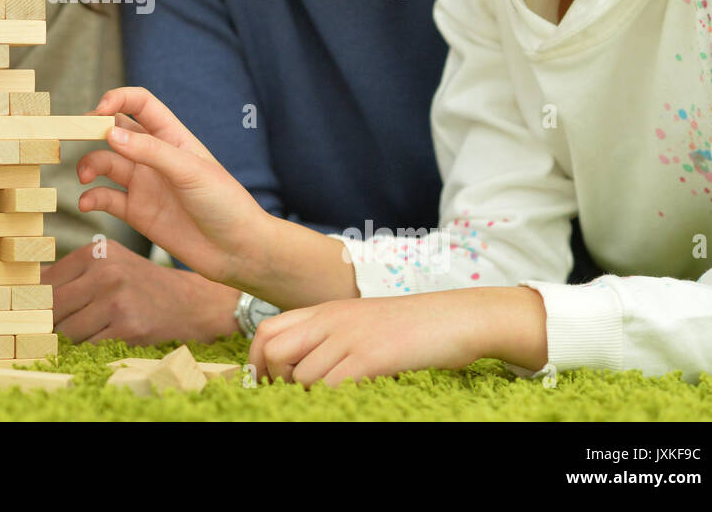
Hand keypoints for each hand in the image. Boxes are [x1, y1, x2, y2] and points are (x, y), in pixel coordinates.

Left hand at [44, 241, 239, 344]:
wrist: (188, 302)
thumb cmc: (140, 283)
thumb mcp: (108, 263)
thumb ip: (69, 273)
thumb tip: (25, 288)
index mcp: (95, 252)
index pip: (45, 282)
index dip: (33, 303)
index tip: (24, 314)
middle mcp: (106, 272)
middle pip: (52, 308)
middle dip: (48, 323)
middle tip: (47, 331)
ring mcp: (117, 300)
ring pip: (68, 331)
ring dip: (69, 339)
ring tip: (81, 334)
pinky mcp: (128, 327)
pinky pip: (90, 346)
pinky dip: (89, 348)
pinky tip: (99, 341)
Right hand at [75, 87, 272, 285]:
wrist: (237, 250)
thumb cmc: (224, 203)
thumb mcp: (190, 170)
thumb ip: (150, 152)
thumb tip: (110, 134)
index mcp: (172, 136)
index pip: (140, 104)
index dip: (117, 99)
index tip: (99, 111)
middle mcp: (154, 157)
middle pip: (115, 131)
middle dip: (92, 130)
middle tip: (75, 137)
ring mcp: (144, 184)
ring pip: (106, 163)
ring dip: (90, 165)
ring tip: (85, 176)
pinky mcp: (137, 212)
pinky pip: (106, 198)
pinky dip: (91, 197)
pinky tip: (87, 202)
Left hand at [249, 290, 493, 387]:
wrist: (455, 317)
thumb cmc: (409, 327)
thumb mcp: (358, 322)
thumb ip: (326, 336)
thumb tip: (296, 369)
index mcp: (323, 310)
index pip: (266, 330)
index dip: (256, 361)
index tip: (267, 383)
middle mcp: (330, 320)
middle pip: (272, 352)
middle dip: (273, 381)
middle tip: (295, 395)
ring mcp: (349, 337)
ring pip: (300, 376)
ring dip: (306, 395)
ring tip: (328, 397)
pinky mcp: (371, 357)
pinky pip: (330, 386)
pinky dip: (329, 400)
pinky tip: (347, 399)